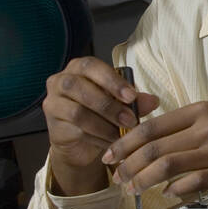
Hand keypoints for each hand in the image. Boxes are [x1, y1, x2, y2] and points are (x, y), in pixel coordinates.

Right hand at [42, 57, 160, 195]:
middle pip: (79, 87)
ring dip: (104, 124)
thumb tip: (154, 101)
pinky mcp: (54, 127)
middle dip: (109, 105)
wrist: (79, 142)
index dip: (111, 80)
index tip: (132, 96)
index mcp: (78, 68)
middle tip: (131, 119)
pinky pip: (76, 131)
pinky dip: (98, 137)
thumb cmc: (100, 113)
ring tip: (123, 133)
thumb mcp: (120, 104)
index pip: (91, 65)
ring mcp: (53, 104)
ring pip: (77, 112)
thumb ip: (134, 101)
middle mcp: (60, 81)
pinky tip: (112, 143)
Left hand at [103, 101, 207, 199]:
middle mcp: (207, 127)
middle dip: (128, 164)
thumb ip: (185, 129)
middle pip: (154, 146)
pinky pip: (189, 182)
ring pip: (166, 165)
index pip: (152, 125)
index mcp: (201, 110)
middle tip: (116, 177)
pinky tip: (166, 193)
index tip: (110, 155)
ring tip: (132, 189)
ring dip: (143, 179)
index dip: (126, 142)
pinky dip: (173, 189)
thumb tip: (147, 146)